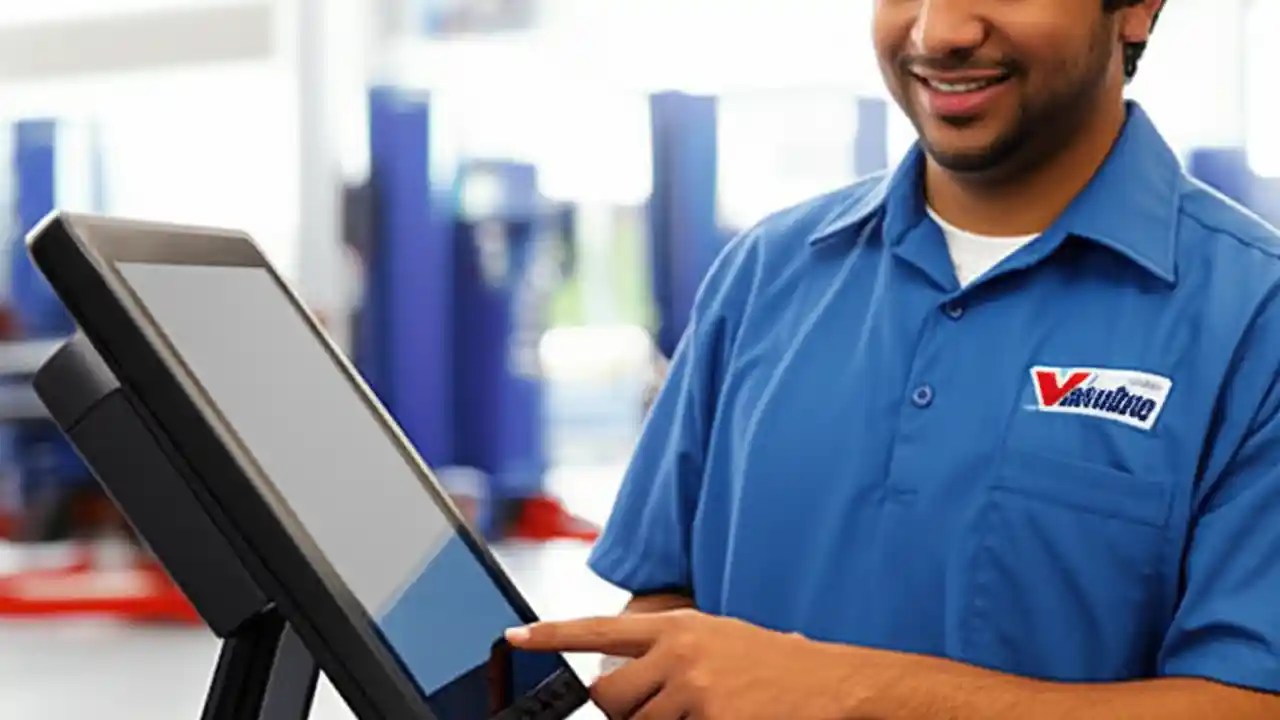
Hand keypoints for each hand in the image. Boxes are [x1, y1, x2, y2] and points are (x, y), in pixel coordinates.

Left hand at [506, 609, 876, 718]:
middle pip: (609, 696)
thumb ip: (668, 655)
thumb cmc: (775, 665)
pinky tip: (720, 718)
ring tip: (699, 712)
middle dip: (620, 713)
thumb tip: (619, 683)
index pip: (600, 628)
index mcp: (679, 626)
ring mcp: (694, 691)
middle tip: (656, 711)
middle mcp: (679, 653)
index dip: (553, 635)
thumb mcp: (718, 641)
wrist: (831, 684)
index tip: (515, 637)